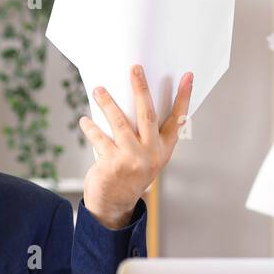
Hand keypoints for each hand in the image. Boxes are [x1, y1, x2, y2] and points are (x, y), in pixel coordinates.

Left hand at [79, 65, 192, 228]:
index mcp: (163, 149)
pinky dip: (91, 128)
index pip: (177, 119)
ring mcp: (133, 159)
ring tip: (99, 89)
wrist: (114, 204)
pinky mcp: (113, 164)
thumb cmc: (129, 174)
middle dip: (141, 89)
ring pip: (120, 123)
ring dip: (108, 103)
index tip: (188, 76)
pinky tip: (84, 121)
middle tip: (135, 69)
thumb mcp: (146, 157)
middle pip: (148, 114)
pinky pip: (100, 139)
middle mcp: (151, 153)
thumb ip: (144, 135)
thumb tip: (131, 102)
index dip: (183, 97)